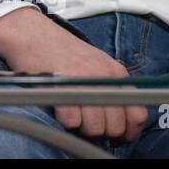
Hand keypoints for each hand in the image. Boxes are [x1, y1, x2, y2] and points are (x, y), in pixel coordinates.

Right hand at [0, 8, 148, 143]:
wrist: (31, 33)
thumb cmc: (61, 51)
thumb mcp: (97, 63)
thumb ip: (112, 87)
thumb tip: (121, 119)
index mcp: (116, 73)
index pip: (137, 114)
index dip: (128, 130)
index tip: (117, 135)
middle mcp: (104, 78)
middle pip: (116, 125)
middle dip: (102, 131)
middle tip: (88, 123)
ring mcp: (84, 82)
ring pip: (95, 128)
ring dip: (83, 128)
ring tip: (73, 114)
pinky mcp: (62, 87)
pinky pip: (73, 121)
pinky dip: (66, 120)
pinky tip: (61, 108)